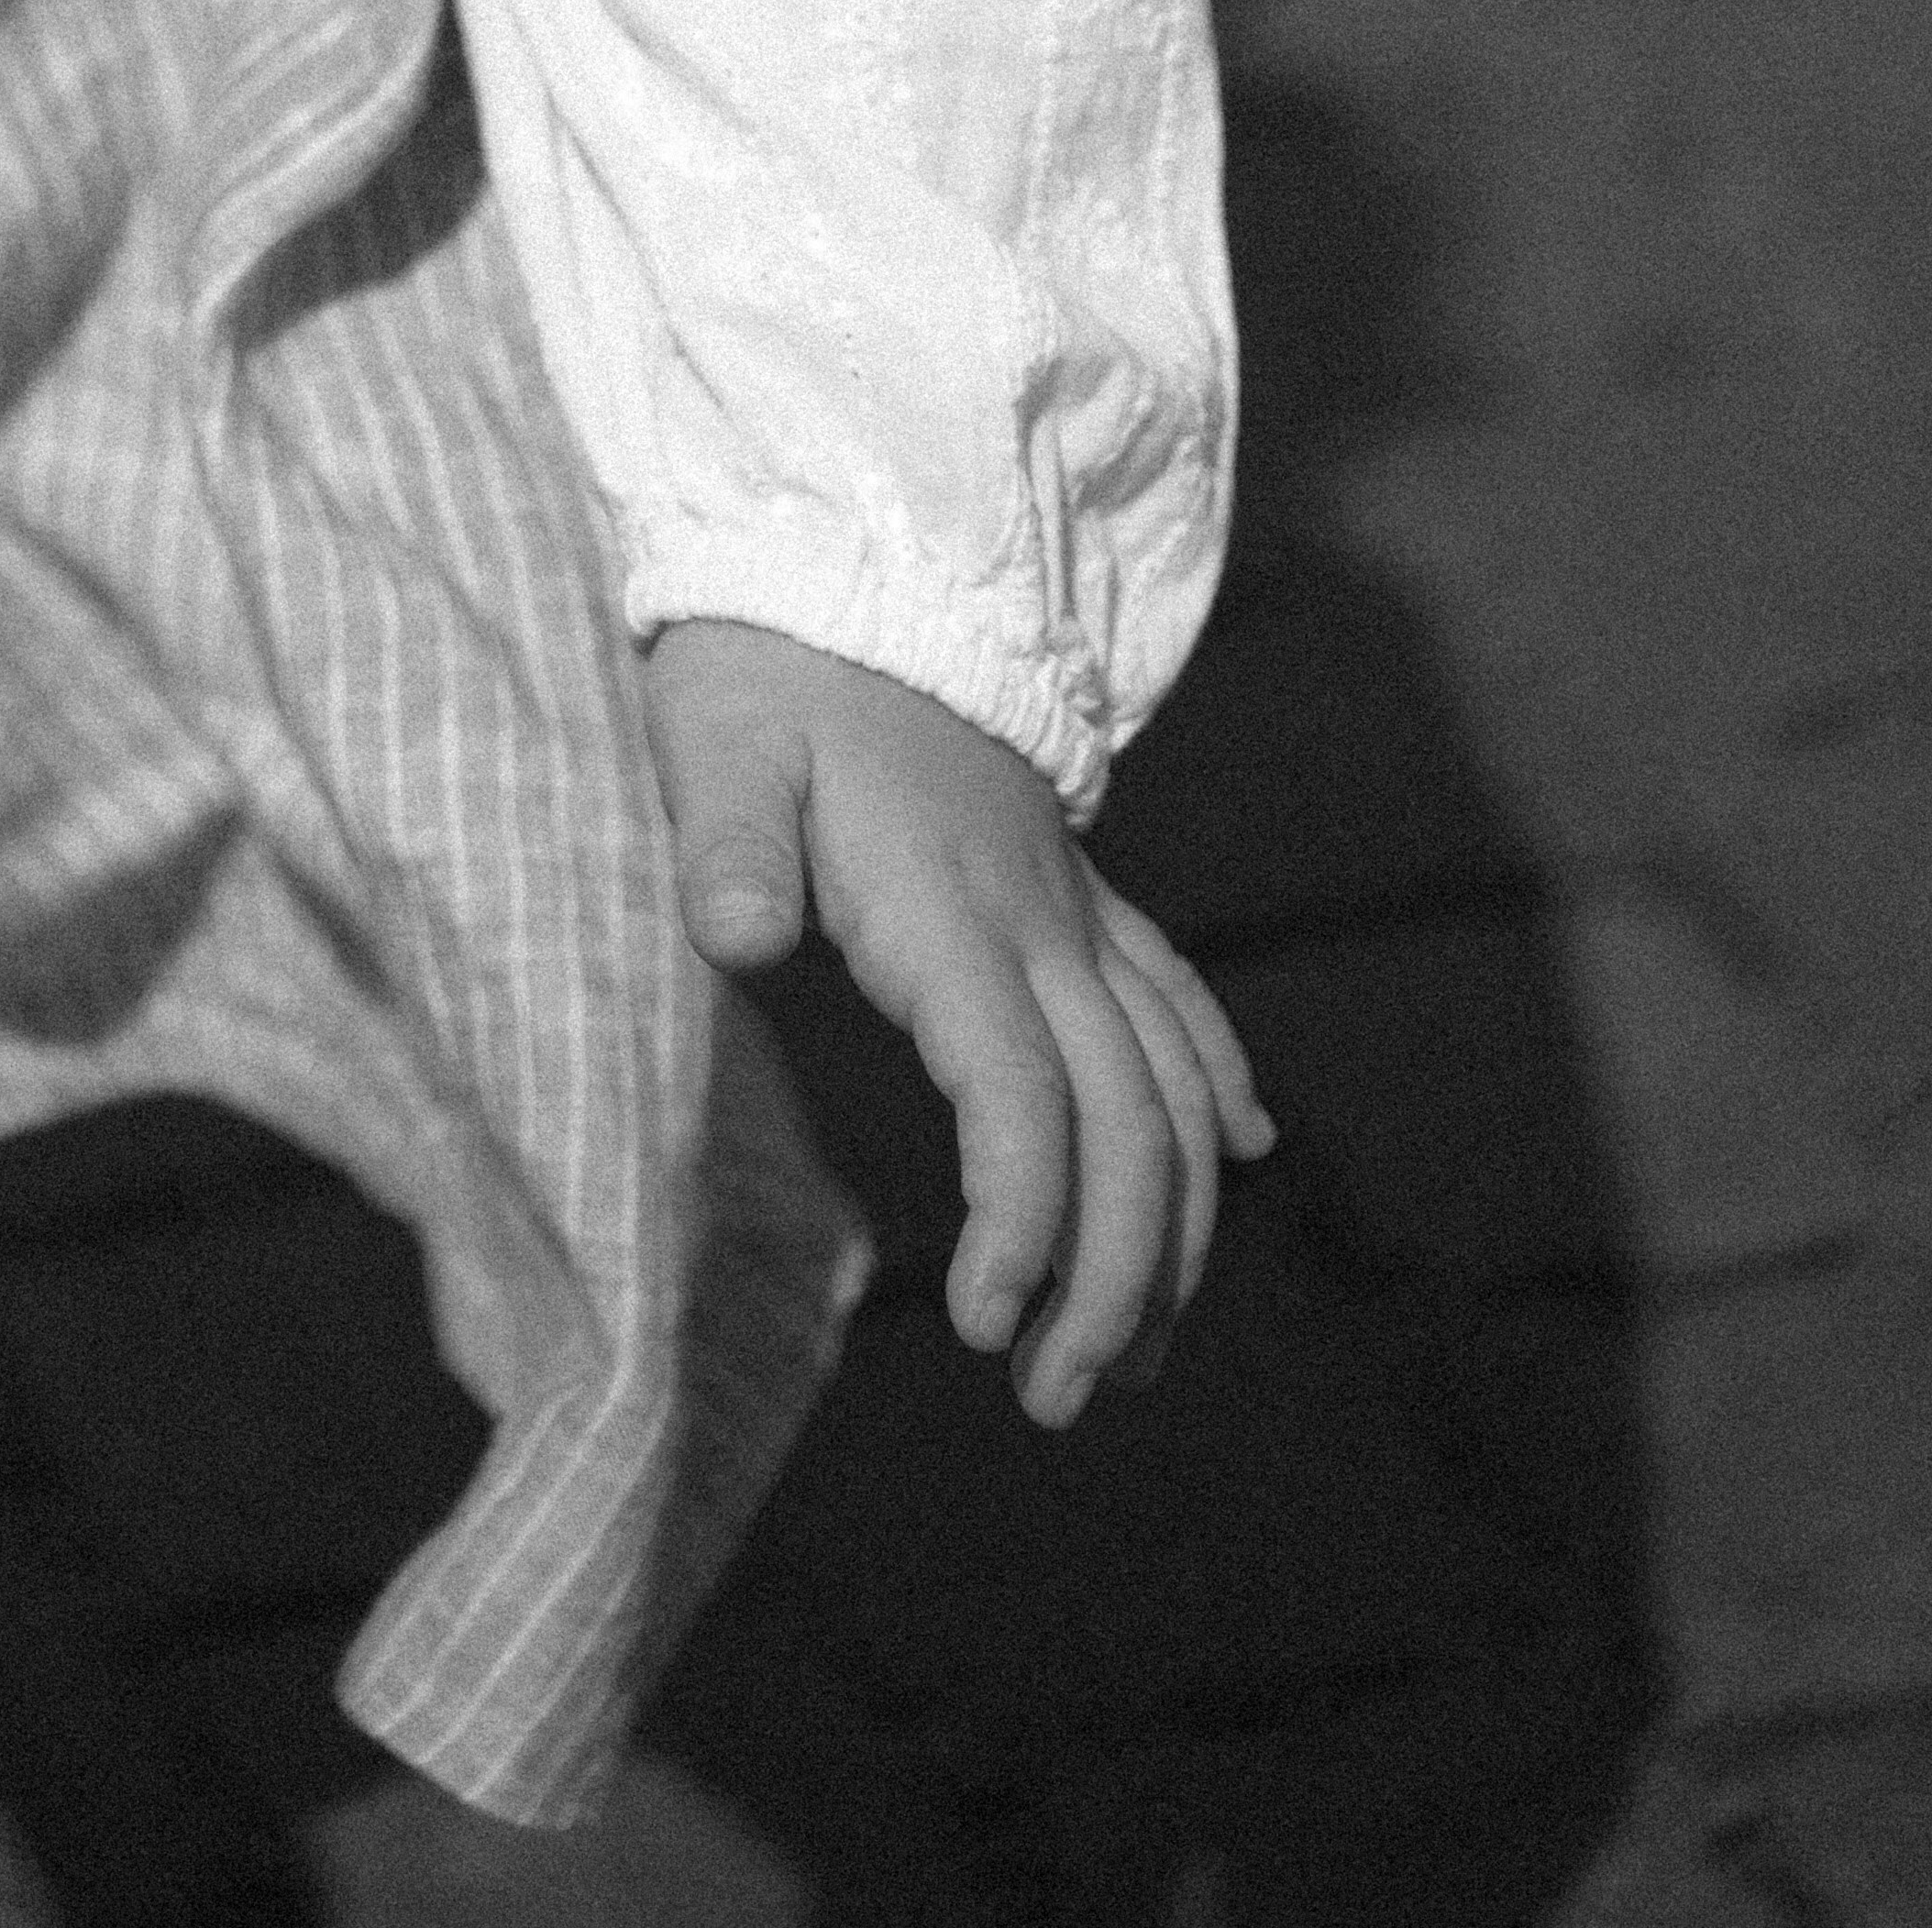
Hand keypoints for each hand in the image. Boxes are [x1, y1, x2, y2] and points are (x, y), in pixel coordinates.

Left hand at [640, 620, 1272, 1425]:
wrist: (837, 556)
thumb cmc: (762, 670)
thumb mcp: (718, 745)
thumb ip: (729, 846)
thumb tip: (738, 938)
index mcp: (952, 913)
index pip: (1026, 1098)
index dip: (1028, 1221)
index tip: (987, 1323)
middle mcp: (1042, 922)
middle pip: (1129, 1126)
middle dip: (1117, 1278)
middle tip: (1059, 1399)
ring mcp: (1073, 904)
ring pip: (1172, 1088)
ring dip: (1169, 1227)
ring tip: (1128, 1354)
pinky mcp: (1074, 886)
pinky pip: (1177, 996)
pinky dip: (1213, 1084)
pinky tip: (1237, 1156)